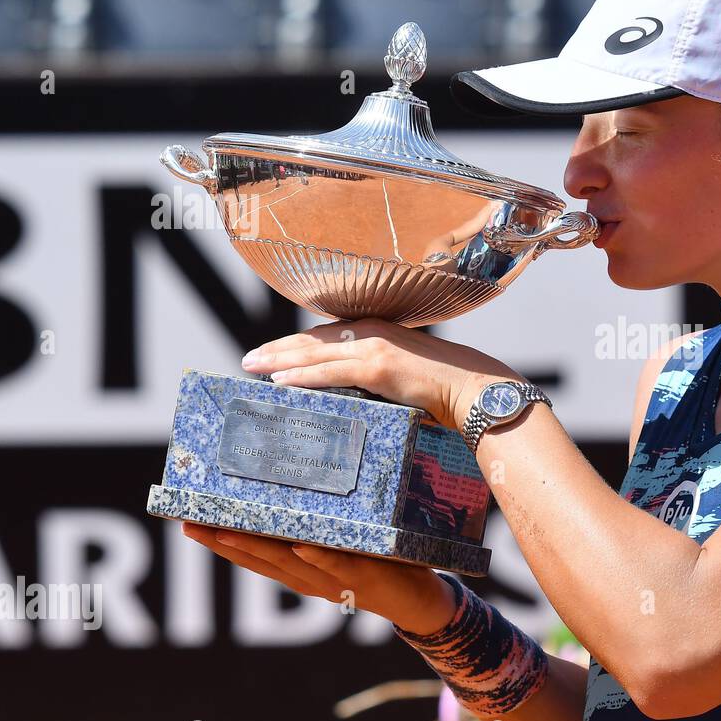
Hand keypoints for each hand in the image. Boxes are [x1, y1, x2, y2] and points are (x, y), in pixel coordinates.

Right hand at [181, 522, 456, 635]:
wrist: (423, 600)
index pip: (252, 551)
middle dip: (222, 540)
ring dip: (257, 546)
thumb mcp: (346, 536)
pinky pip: (338, 564)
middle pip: (258, 557)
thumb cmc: (383, 561)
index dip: (219, 537)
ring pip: (289, 561)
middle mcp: (309, 576)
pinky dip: (319, 556)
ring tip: (225, 528)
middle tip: (188, 521)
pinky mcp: (365, 577)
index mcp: (300, 566)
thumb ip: (322, 515)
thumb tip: (300, 472)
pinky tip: (300, 544)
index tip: (186, 517)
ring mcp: (335, 579)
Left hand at [239, 318, 522, 427]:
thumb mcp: (405, 372)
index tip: (271, 353)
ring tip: (252, 368)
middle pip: (312, 340)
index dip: (294, 344)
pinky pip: (330, 373)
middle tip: (248, 360)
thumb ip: (379, 373)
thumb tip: (358, 392)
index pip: (325, 335)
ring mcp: (374, 348)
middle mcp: (371, 331)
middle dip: (277, 349)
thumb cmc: (444, 386)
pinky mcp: (378, 368)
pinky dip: (302, 377)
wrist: (472, 387)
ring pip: (314, 354)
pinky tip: (280, 382)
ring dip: (278, 360)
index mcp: (377, 329)